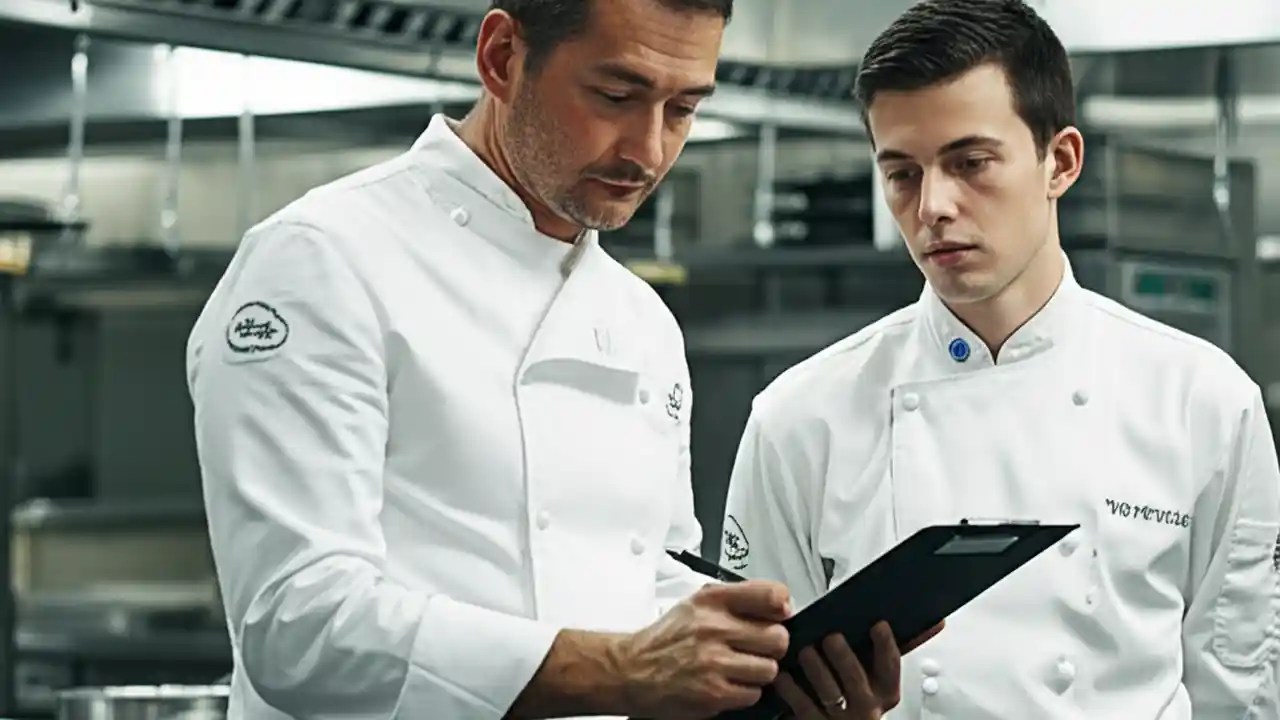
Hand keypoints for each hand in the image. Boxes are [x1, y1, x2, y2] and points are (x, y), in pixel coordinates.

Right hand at [616, 580, 792, 718]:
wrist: (631, 670)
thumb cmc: (666, 639)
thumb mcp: (696, 604)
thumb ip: (737, 599)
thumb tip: (781, 604)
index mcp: (712, 600)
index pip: (770, 595)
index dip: (782, 607)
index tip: (779, 614)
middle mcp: (713, 627)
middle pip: (777, 637)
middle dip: (770, 646)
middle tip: (754, 648)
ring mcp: (714, 661)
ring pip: (769, 669)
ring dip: (757, 672)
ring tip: (737, 668)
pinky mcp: (713, 693)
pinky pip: (753, 693)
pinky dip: (743, 692)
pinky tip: (726, 683)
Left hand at [774, 620, 944, 719]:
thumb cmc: (860, 696)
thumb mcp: (880, 674)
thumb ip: (897, 648)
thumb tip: (935, 621)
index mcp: (885, 692)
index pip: (891, 668)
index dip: (886, 647)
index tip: (878, 625)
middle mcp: (865, 708)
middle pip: (857, 682)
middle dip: (845, 658)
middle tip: (832, 638)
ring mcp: (840, 718)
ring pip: (828, 694)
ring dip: (816, 670)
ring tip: (805, 651)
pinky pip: (802, 706)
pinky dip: (791, 688)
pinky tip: (783, 673)